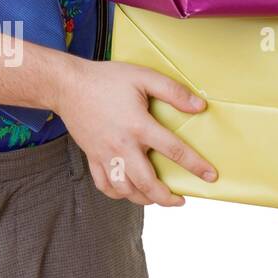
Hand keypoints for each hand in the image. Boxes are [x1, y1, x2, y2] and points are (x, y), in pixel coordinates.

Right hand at [55, 58, 217, 204]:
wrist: (67, 85)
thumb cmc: (105, 79)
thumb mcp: (143, 76)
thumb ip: (173, 91)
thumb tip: (199, 106)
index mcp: (139, 126)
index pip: (174, 151)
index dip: (195, 165)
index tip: (210, 176)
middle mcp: (122, 146)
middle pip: (147, 183)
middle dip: (166, 198)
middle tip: (180, 200)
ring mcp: (105, 155)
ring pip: (125, 190)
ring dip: (144, 199)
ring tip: (157, 198)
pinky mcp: (92, 157)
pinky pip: (104, 185)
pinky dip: (118, 194)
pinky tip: (128, 191)